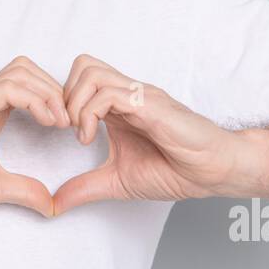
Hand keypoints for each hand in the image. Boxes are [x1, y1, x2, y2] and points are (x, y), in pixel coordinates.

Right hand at [0, 56, 69, 217]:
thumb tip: (50, 206)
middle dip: (55, 89)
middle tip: (68, 121)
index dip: (54, 99)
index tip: (68, 127)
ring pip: (21, 72)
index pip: (29, 85)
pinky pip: (8, 89)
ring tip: (59, 121)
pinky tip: (46, 122)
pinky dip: (34, 99)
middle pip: (27, 69)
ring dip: (48, 92)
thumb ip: (24, 191)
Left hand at [52, 54, 262, 213]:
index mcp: (117, 106)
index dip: (61, 101)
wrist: (214, 172)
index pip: (79, 78)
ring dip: (74, 103)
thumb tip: (54, 204)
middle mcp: (126, 94)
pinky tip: (90, 138)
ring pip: (91, 72)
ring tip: (79, 134)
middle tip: (65, 129)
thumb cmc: (176, 169)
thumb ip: (85, 187)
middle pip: (82, 65)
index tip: (60, 133)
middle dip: (63, 96)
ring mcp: (139, 96)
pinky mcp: (150, 105)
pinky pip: (111, 94)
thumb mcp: (117, 181)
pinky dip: (89, 114)